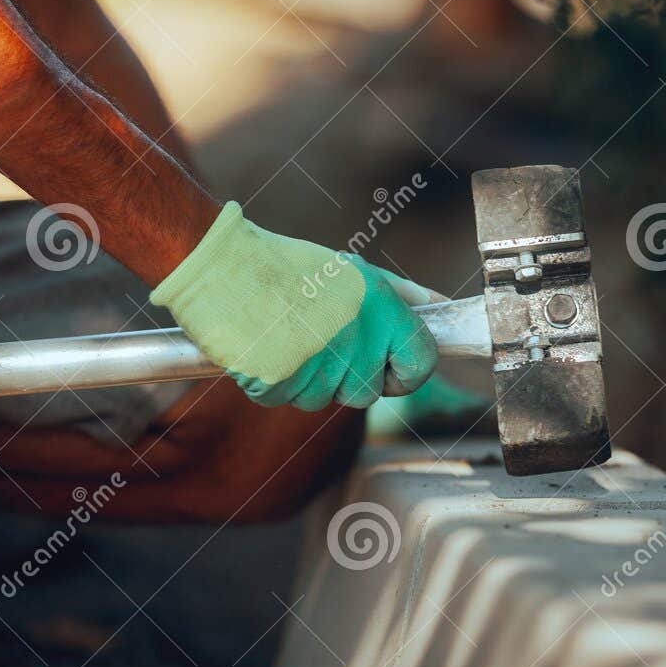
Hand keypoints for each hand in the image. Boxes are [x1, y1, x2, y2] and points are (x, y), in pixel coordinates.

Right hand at [150, 203, 437, 410]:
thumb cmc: (292, 267)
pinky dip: (278, 381)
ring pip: (325, 398)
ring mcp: (319, 371)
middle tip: (323, 339)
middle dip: (349, 375)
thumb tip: (440, 304)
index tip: (390, 366)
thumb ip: (402, 294)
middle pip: (368, 392)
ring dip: (310, 378)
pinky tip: (267, 347)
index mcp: (383, 315)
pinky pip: (288, 399)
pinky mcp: (281, 388)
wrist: (224, 268)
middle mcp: (357, 346)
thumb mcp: (356, 271)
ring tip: (290, 335)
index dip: (406, 371)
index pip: (422, 366)